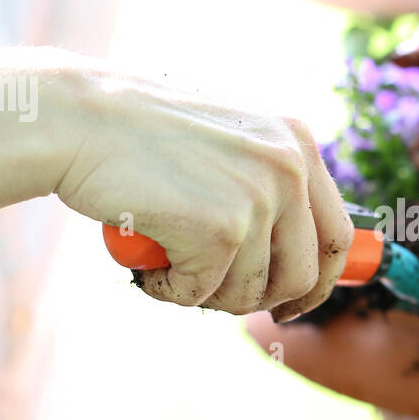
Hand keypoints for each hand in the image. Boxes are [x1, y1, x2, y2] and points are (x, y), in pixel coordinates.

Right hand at [53, 64, 352, 320]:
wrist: (81, 117)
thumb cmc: (141, 133)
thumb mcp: (228, 140)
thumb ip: (266, 181)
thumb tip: (297, 252)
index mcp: (299, 143)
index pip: (338, 234)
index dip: (321, 280)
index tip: (293, 302)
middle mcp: (290, 168)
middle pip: (304, 275)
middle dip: (263, 300)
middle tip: (221, 296)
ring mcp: (259, 199)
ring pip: (250, 293)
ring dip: (206, 294)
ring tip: (168, 262)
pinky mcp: (221, 231)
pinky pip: (202, 294)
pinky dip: (169, 290)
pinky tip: (147, 262)